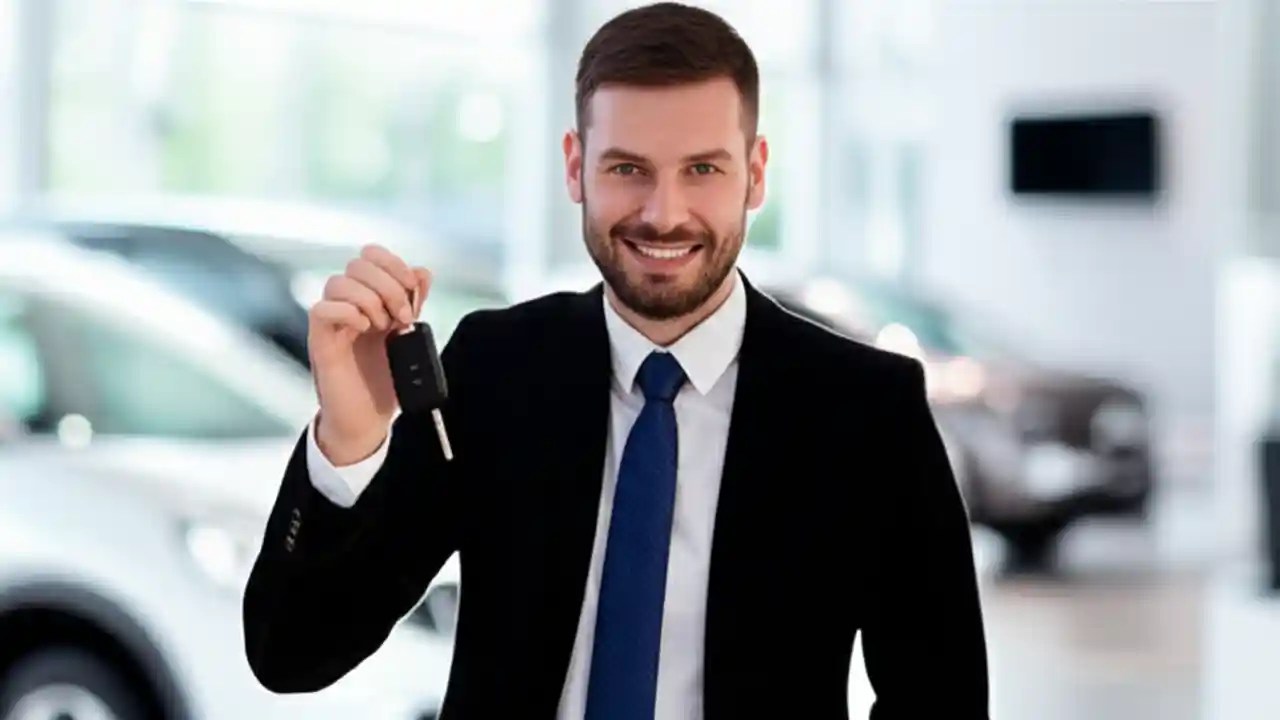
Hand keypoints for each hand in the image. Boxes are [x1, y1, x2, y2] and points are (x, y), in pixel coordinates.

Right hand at [308, 243, 430, 464]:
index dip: (394, 264)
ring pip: (338, 282)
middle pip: (357, 264)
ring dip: (369, 301)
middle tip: (402, 317)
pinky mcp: (320, 341)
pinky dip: (348, 314)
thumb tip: (422, 271)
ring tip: (382, 327)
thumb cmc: (384, 378)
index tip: (414, 292)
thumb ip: (414, 302)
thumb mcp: (408, 334)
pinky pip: (321, 309)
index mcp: (369, 297)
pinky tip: (364, 331)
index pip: (371, 254)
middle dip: (388, 286)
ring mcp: (332, 321)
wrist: (368, 418)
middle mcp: (347, 304)